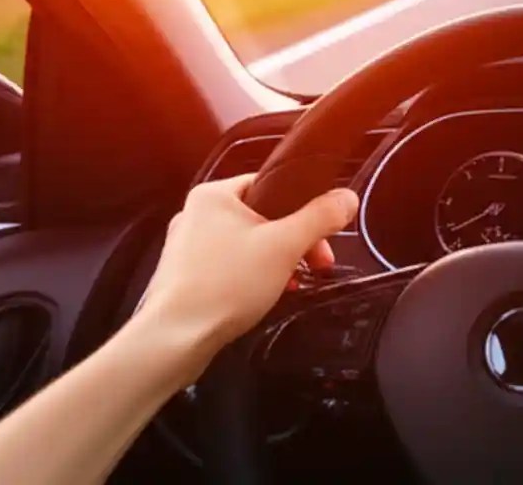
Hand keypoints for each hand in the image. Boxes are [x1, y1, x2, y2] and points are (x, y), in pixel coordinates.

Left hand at [136, 175, 357, 371]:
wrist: (175, 338)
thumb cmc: (224, 286)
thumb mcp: (285, 246)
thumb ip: (320, 218)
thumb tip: (346, 198)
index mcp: (213, 195)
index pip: (271, 184)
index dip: (304, 207)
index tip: (323, 236)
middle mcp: (195, 215)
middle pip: (262, 217)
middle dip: (294, 241)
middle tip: (315, 264)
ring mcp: (187, 247)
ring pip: (247, 244)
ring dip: (276, 261)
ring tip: (291, 283)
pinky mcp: (186, 276)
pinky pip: (230, 267)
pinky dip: (252, 277)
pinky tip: (264, 295)